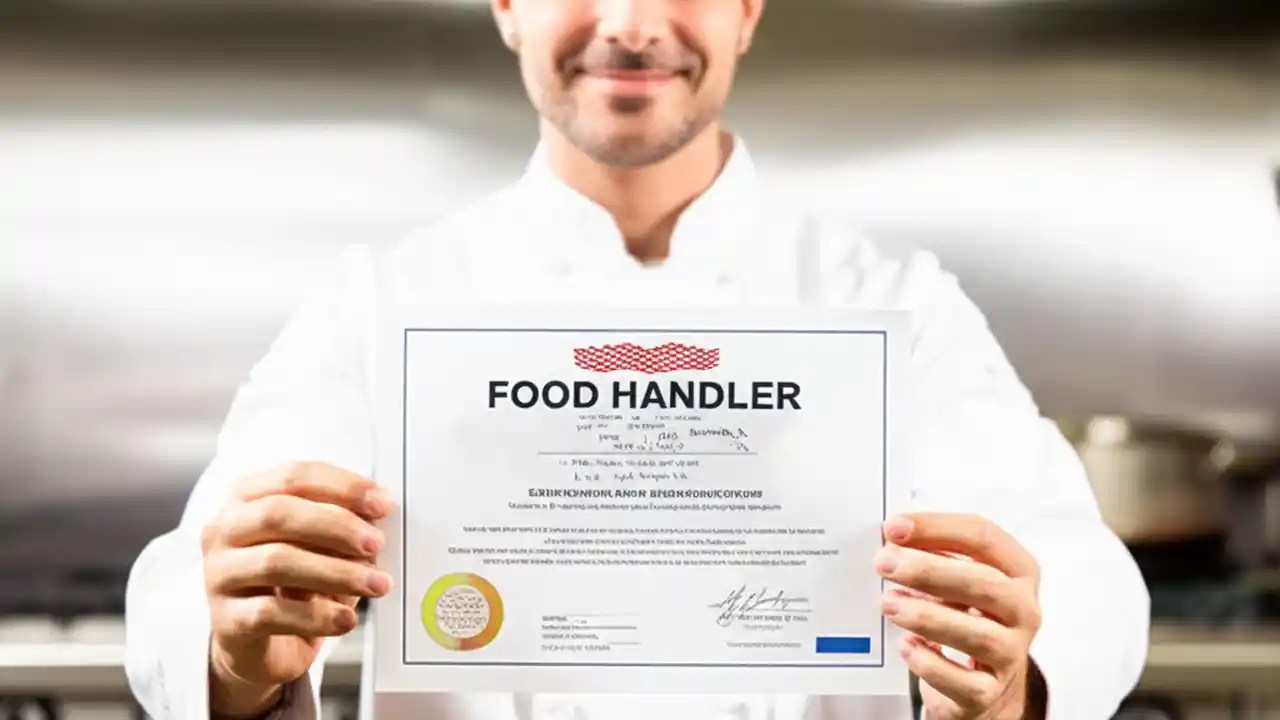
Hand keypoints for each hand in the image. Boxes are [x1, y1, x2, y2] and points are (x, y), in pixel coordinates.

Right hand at [200, 462, 393, 716]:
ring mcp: (218, 576)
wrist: (260, 647)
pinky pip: (272, 613)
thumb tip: (378, 519)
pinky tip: (346, 619)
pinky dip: (317, 616)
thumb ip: (340, 527)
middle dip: (336, 525)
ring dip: (336, 572)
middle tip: (376, 543)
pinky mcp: (225, 621)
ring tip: (375, 584)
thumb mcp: (317, 547)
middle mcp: (224, 531)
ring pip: (277, 562)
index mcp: (246, 498)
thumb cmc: (292, 584)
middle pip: (279, 513)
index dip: (342, 487)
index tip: (382, 503)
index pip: (293, 477)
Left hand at [875, 513, 1045, 719]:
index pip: (983, 537)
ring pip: (978, 635)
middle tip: (885, 564)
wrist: (983, 682)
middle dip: (929, 571)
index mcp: (1018, 570)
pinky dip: (930, 662)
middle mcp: (1023, 610)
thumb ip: (933, 556)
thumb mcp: (958, 580)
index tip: (894, 527)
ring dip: (927, 616)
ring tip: (889, 603)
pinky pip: (962, 681)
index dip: (937, 528)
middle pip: (985, 584)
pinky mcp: (989, 693)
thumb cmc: (966, 617)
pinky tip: (907, 646)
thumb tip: (891, 541)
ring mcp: (1011, 654)